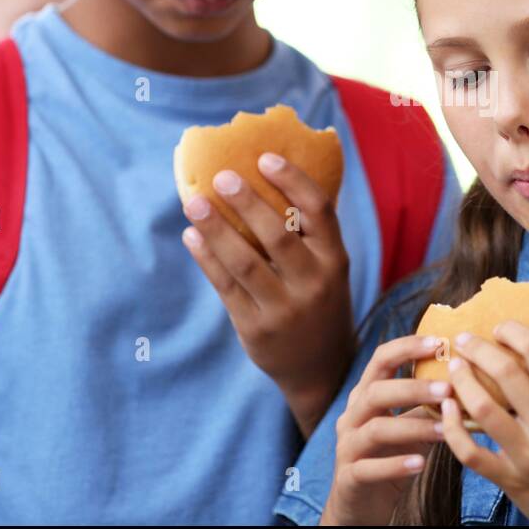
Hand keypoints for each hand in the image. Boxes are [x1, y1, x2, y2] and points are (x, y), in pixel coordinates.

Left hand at [182, 152, 353, 435]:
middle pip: (278, 234)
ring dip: (216, 229)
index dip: (293, 181)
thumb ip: (308, 233)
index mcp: (336, 261)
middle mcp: (314, 284)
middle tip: (222, 176)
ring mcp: (284, 309)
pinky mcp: (255, 329)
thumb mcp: (330, 269)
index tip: (265, 158)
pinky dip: (206, 259)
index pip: (319, 211)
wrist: (321, 370)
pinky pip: (226, 287)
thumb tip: (266, 177)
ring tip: (194, 202)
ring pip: (245, 261)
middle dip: (247, 202)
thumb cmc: (320, 302)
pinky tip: (192, 237)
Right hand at [321, 335, 453, 525]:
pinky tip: (421, 463)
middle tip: (448, 389)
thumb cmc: (391, 456)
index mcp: (366, 396)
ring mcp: (348, 447)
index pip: (381, 359)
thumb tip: (469, 382)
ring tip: (445, 429)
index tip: (439, 342)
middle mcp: (352, 417)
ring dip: (413, 427)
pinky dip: (396, 465)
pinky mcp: (349, 479)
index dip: (407, 347)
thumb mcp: (410, 426)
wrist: (360, 504)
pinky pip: (370, 469)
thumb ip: (428, 405)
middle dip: (413, 387)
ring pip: (376, 430)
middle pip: (376, 392)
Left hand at [438, 322, 528, 524]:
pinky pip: (470, 452)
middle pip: (507, 374)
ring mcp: (528, 455)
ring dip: (462, 382)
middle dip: (479, 349)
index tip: (500, 327)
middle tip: (465, 340)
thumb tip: (526, 357)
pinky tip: (446, 410)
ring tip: (454, 368)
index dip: (514, 331)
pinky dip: (451, 429)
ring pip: (482, 409)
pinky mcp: (510, 480)